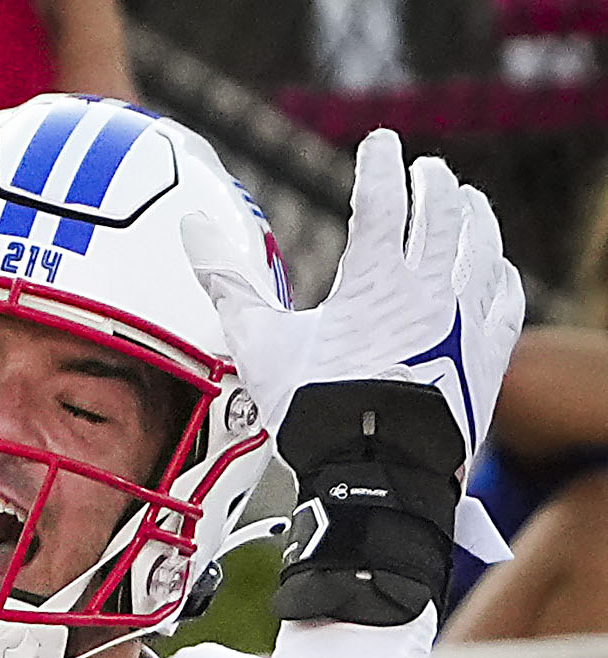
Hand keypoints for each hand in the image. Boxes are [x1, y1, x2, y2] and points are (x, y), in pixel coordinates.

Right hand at [184, 131, 523, 464]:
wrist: (376, 473)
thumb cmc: (316, 412)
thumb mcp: (261, 347)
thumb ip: (230, 284)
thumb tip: (193, 228)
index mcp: (373, 278)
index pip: (382, 195)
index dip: (381, 161)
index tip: (380, 144)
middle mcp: (427, 288)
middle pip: (442, 211)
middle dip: (433, 183)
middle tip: (429, 171)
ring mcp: (465, 320)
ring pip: (480, 246)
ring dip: (475, 217)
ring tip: (469, 203)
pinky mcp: (488, 357)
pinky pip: (504, 299)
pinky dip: (499, 275)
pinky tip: (494, 269)